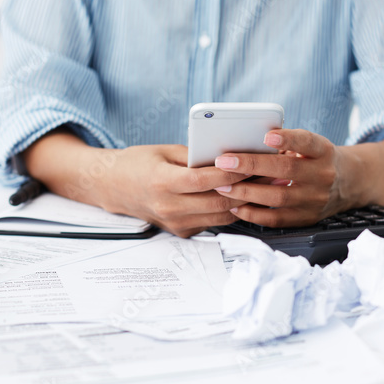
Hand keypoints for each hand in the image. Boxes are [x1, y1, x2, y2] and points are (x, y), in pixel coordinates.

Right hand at [100, 144, 250, 237]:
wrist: (114, 187)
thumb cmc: (139, 163)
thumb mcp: (165, 151)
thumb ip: (196, 156)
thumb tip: (229, 158)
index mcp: (162, 182)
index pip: (204, 180)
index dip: (231, 172)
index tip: (252, 162)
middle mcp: (169, 207)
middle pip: (217, 201)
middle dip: (247, 188)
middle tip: (269, 175)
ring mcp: (175, 223)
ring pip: (220, 216)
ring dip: (244, 202)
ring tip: (262, 186)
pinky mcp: (180, 231)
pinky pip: (212, 222)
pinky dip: (228, 210)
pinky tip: (241, 196)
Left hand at [211, 129, 359, 227]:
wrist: (348, 183)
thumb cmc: (317, 159)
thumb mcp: (311, 145)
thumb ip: (287, 142)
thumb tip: (247, 139)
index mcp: (323, 152)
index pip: (307, 142)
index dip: (288, 139)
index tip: (267, 135)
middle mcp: (322, 175)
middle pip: (286, 170)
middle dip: (251, 165)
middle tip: (224, 162)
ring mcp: (316, 200)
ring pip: (278, 197)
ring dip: (246, 192)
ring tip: (222, 186)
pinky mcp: (307, 218)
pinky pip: (277, 219)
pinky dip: (253, 213)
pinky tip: (235, 206)